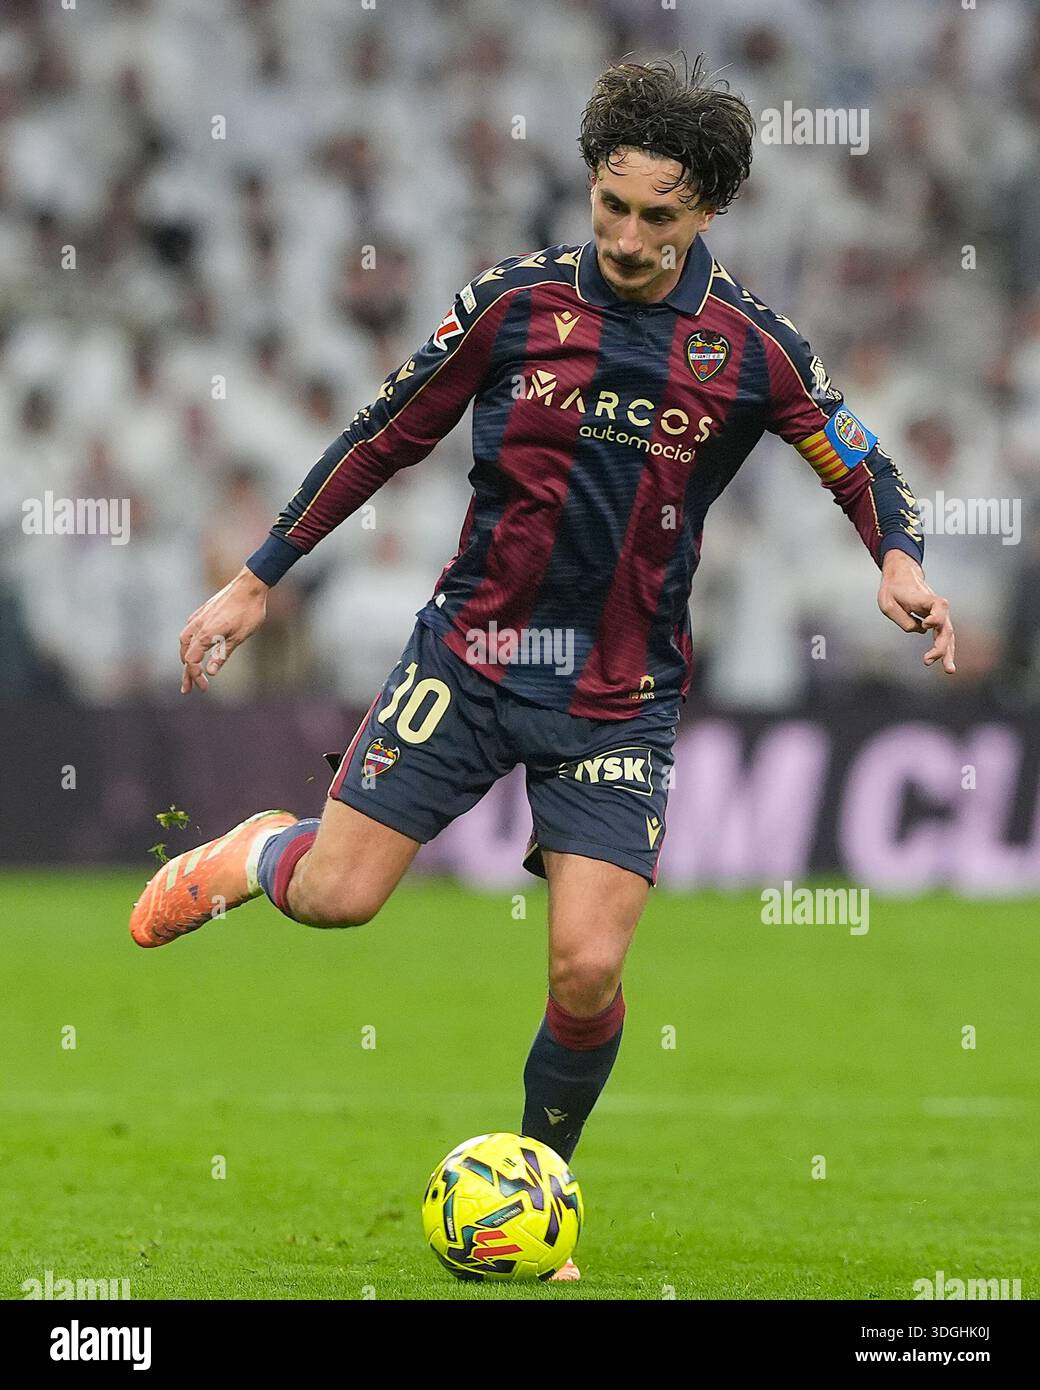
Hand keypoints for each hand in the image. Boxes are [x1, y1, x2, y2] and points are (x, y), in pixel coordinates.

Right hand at [179, 567, 269, 692]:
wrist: (250, 585)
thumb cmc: (248, 611)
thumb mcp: (239, 637)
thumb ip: (222, 654)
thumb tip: (210, 672)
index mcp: (206, 634)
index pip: (192, 661)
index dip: (195, 676)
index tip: (204, 687)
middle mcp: (198, 625)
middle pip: (185, 653)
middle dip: (186, 672)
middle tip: (187, 688)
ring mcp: (199, 617)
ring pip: (184, 640)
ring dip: (185, 657)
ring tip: (188, 669)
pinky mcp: (203, 611)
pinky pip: (190, 629)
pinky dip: (189, 642)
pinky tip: (194, 645)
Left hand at [877, 550, 955, 673]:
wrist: (902, 577)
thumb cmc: (893, 590)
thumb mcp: (888, 604)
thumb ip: (903, 619)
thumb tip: (919, 631)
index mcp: (925, 598)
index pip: (938, 606)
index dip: (936, 617)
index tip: (926, 624)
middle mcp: (937, 607)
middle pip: (945, 627)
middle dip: (940, 646)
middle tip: (928, 660)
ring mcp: (939, 614)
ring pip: (948, 635)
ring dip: (948, 653)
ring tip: (950, 670)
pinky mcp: (937, 621)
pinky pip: (944, 637)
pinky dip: (945, 650)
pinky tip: (946, 665)